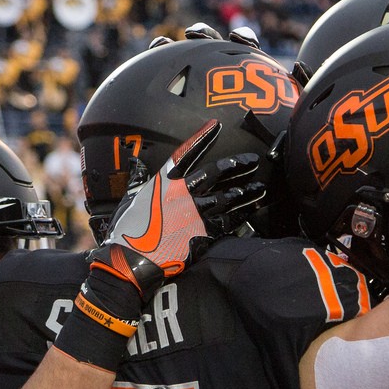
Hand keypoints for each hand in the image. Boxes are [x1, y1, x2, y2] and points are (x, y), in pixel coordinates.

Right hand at [67, 123, 261, 372]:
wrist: (131, 262)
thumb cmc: (127, 231)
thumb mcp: (129, 200)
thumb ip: (137, 180)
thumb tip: (135, 163)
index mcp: (165, 182)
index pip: (187, 153)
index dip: (202, 138)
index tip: (216, 126)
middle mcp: (184, 194)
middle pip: (217, 173)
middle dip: (238, 164)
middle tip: (253, 159)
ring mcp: (196, 214)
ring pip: (229, 197)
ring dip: (247, 190)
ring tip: (261, 185)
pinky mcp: (204, 234)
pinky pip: (230, 220)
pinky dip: (244, 213)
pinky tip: (254, 207)